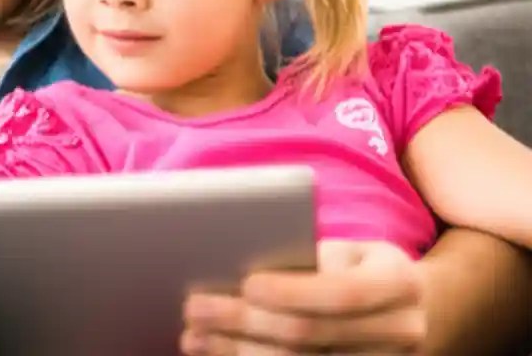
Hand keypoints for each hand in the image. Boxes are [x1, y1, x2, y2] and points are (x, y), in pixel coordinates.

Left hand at [180, 240, 426, 354]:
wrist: (401, 307)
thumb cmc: (354, 267)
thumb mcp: (344, 250)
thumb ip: (306, 257)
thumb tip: (237, 265)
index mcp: (400, 283)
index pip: (343, 294)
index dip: (292, 292)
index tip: (246, 284)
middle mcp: (403, 331)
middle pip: (312, 335)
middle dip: (246, 321)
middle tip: (195, 308)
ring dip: (237, 351)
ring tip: (193, 337)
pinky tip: (217, 354)